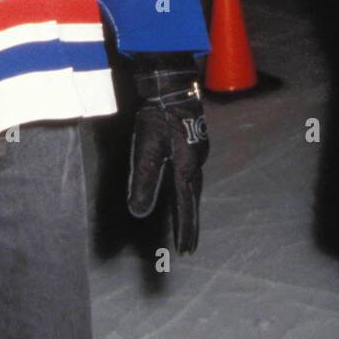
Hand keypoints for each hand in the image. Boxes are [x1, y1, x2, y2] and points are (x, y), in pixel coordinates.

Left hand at [127, 54, 208, 253]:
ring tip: (190, 225)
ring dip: (193, 209)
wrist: (172, 87)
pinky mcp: (196, 143)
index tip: (185, 250)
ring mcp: (199, 153)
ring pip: (196, 188)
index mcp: (186, 169)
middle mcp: (197, 164)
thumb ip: (144, 181)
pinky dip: (192, 191)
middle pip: (194, 201)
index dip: (184, 229)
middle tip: (190, 246)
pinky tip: (187, 190)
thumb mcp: (146, 150)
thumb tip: (139, 213)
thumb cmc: (158, 118)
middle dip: (192, 225)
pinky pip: (195, 176)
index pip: (185, 207)